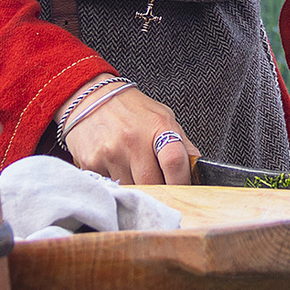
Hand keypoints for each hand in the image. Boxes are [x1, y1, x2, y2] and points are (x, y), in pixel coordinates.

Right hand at [57, 77, 193, 184]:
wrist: (89, 97)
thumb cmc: (131, 109)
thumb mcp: (162, 117)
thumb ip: (182, 144)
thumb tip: (199, 171)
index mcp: (157, 127)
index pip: (175, 162)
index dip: (182, 182)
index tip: (182, 190)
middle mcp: (133, 140)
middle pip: (154, 185)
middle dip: (159, 192)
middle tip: (158, 186)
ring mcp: (111, 153)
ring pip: (132, 191)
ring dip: (136, 191)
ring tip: (133, 172)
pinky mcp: (91, 163)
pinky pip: (111, 187)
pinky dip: (116, 185)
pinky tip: (115, 169)